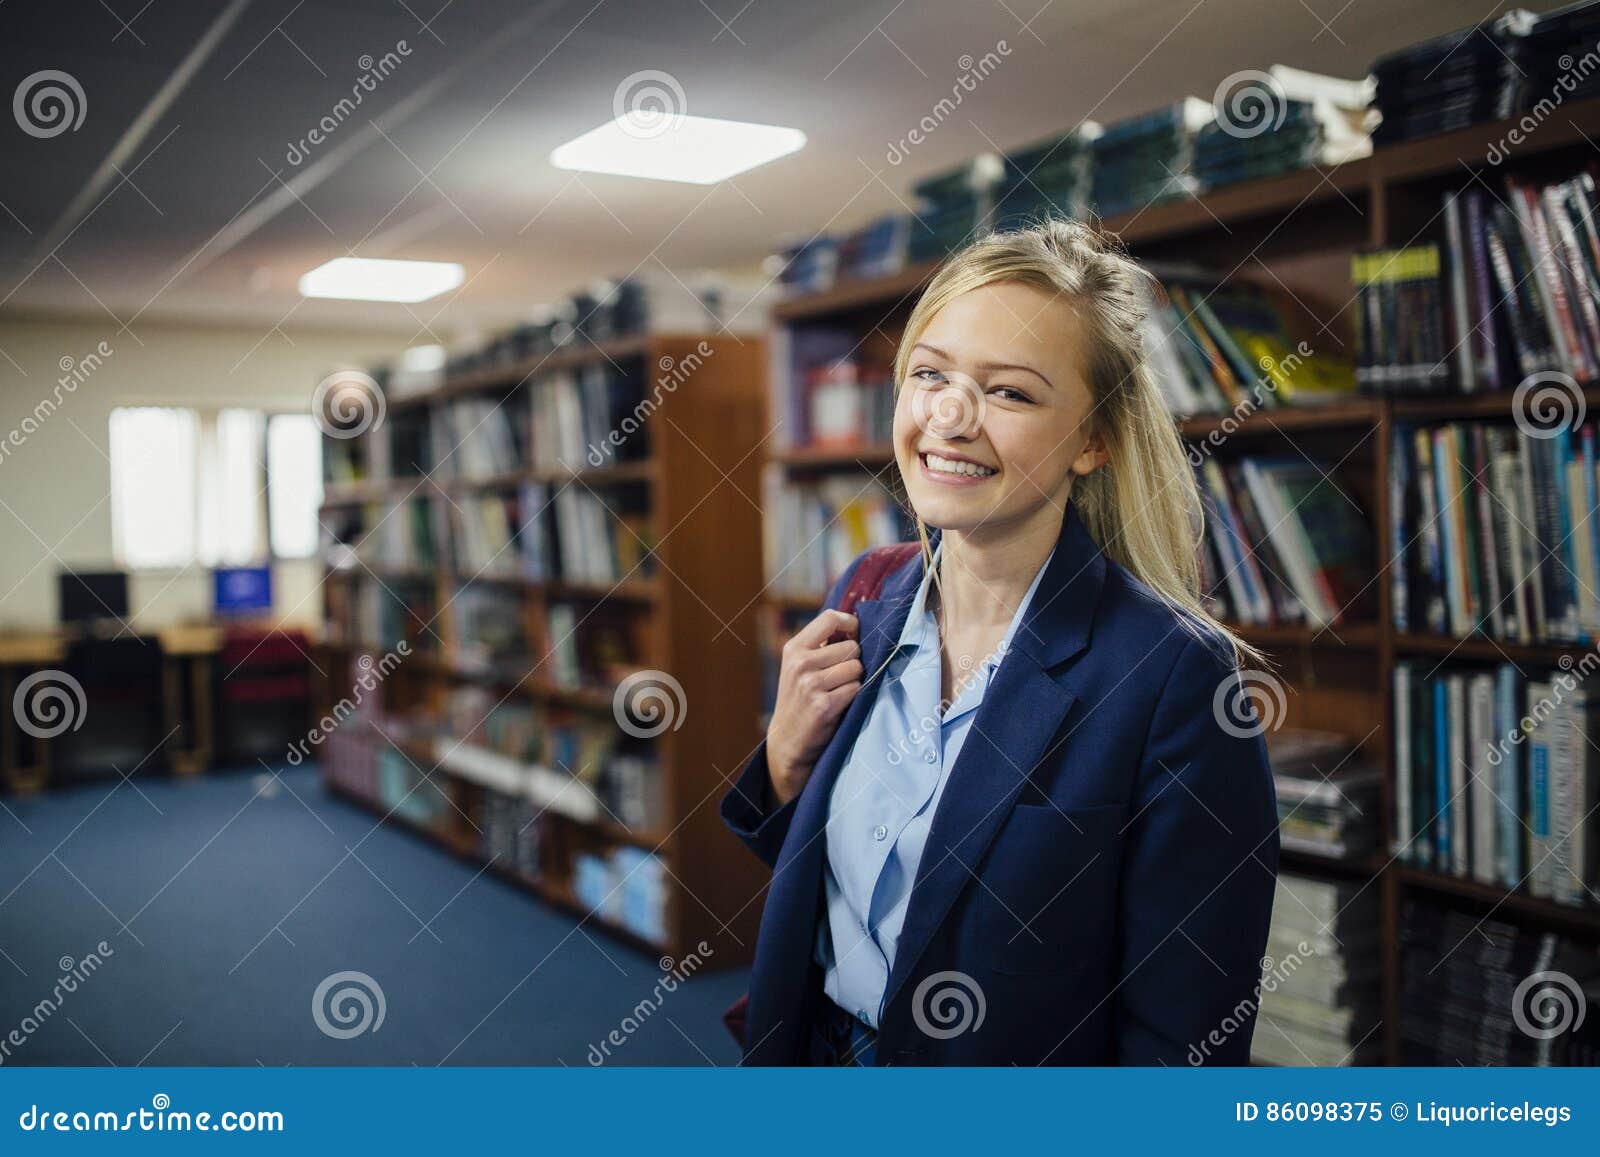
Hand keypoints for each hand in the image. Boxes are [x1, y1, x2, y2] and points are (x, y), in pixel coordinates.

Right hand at [765, 608, 862, 805]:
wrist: (787, 739)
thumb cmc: (800, 698)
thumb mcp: (799, 666)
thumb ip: (821, 644)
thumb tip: (854, 622)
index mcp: (794, 648)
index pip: (829, 618)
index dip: (849, 622)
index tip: (855, 631)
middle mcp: (800, 663)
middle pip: (851, 647)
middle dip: (853, 661)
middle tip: (839, 676)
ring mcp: (811, 684)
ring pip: (856, 668)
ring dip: (854, 679)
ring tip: (838, 690)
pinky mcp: (824, 705)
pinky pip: (856, 688)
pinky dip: (853, 696)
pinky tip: (839, 704)